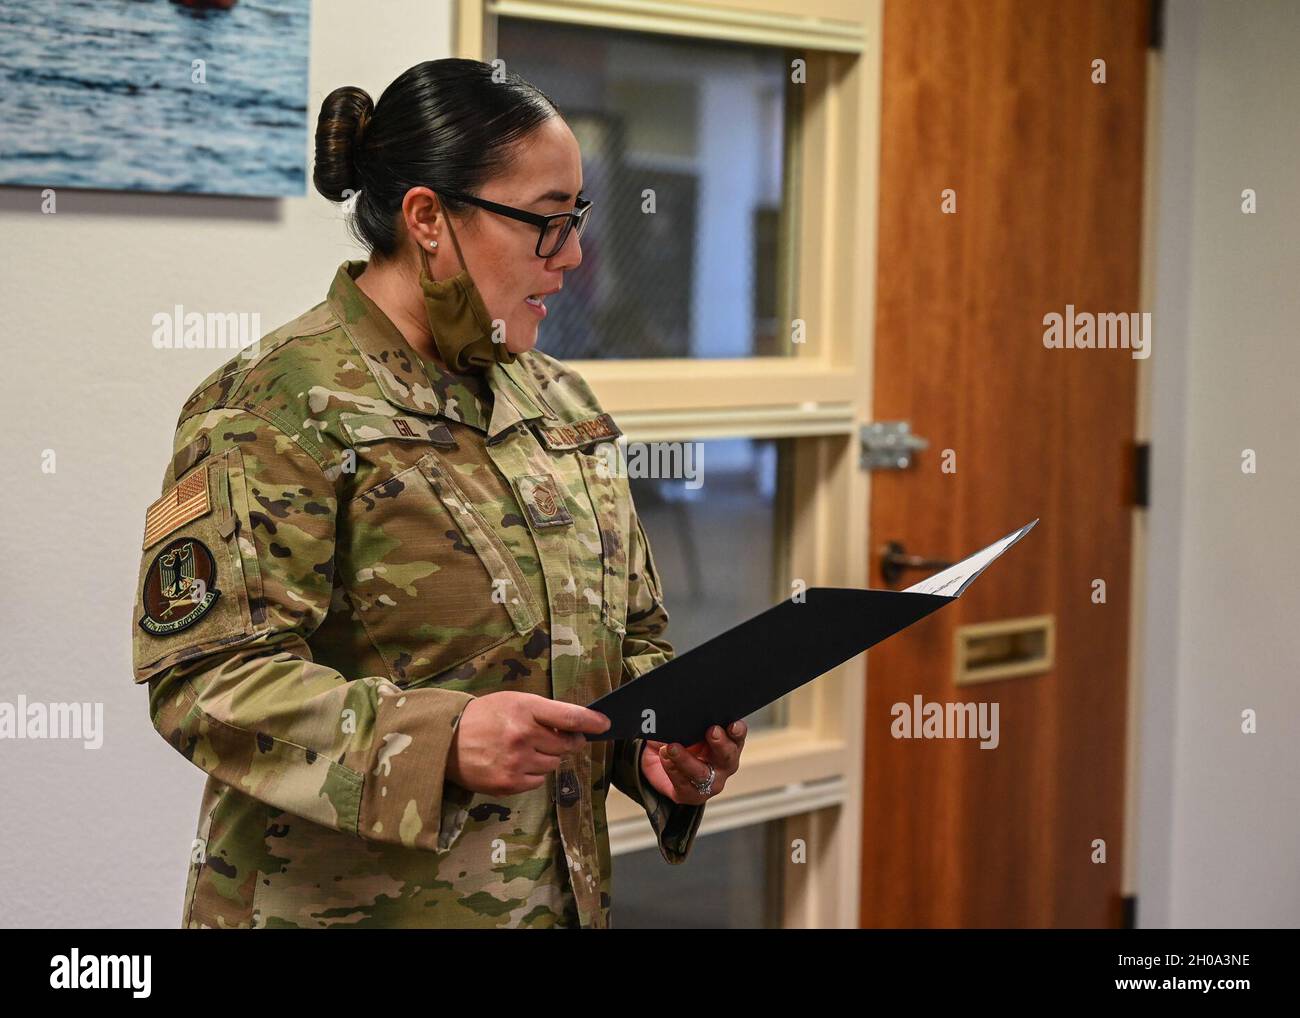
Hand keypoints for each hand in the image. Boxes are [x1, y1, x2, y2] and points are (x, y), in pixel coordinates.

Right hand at [447, 692, 609, 796]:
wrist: (445, 740)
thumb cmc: (483, 717)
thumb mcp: (513, 702)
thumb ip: (544, 712)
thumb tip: (577, 725)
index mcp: (525, 708)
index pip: (570, 717)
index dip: (592, 722)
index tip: (604, 724)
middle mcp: (522, 735)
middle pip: (566, 745)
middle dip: (566, 742)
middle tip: (551, 738)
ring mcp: (516, 762)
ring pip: (554, 765)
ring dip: (547, 758)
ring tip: (524, 749)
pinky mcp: (509, 784)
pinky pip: (538, 782)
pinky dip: (533, 774)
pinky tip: (514, 763)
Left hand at [640, 720, 745, 804]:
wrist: (657, 758)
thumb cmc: (677, 736)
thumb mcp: (684, 724)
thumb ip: (690, 721)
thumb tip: (686, 715)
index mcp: (727, 741)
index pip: (737, 735)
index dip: (737, 731)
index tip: (732, 725)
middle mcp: (724, 763)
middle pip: (728, 756)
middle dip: (721, 744)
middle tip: (712, 731)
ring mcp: (710, 781)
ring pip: (702, 773)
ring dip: (686, 759)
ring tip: (672, 747)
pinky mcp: (692, 794)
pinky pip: (683, 783)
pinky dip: (672, 768)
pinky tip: (664, 757)